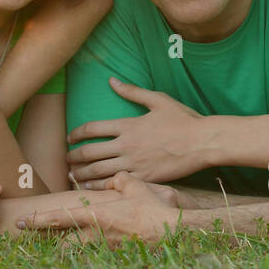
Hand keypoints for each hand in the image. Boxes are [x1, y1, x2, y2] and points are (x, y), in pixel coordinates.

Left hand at [17, 172, 182, 243]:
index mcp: (95, 216)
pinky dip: (88, 254)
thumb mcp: (134, 185)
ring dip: (65, 250)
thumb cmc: (152, 208)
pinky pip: (96, 255)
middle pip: (61, 243)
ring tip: (51, 248)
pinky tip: (85, 252)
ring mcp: (105, 249)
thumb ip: (117, 180)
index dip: (38, 220)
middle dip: (46, 242)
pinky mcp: (116, 257)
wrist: (172, 232)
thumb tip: (110, 179)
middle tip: (29, 237)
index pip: (59, 218)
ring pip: (77, 252)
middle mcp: (96, 235)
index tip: (21, 221)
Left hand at [67, 79, 208, 185]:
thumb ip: (132, 91)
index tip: (70, 137)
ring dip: (81, 173)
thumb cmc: (182, 119)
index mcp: (128, 125)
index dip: (76, 133)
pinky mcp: (144, 178)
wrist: (202, 142)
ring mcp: (135, 163)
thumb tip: (112, 80)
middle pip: (90, 152)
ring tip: (72, 174)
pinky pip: (115, 184)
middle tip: (66, 159)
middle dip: (73, 157)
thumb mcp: (158, 100)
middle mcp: (127, 145)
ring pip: (99, 171)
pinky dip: (99, 186)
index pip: (92, 128)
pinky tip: (90, 187)